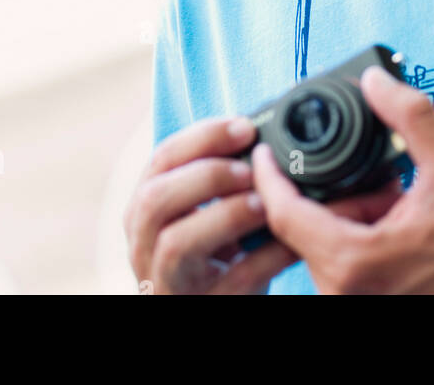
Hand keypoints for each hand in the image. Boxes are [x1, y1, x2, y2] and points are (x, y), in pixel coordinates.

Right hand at [123, 115, 298, 294]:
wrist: (220, 303)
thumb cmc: (217, 256)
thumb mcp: (206, 213)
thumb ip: (220, 179)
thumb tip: (263, 135)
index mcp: (146, 208)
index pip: (162, 159)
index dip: (203, 137)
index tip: (245, 126)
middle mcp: (143, 245)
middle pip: (155, 199)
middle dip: (207, 174)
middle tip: (251, 169)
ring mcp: (165, 282)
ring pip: (176, 243)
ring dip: (225, 214)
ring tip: (265, 205)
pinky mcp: (199, 307)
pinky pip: (229, 281)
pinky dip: (263, 259)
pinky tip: (291, 244)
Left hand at [250, 64, 433, 294]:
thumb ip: (411, 115)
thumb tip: (376, 79)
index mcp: (353, 263)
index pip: (284, 213)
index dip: (268, 175)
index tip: (263, 149)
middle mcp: (344, 295)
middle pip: (310, 227)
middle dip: (342, 195)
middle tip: (388, 187)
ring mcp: (354, 307)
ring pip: (329, 247)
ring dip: (356, 219)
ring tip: (403, 210)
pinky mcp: (366, 310)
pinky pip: (346, 269)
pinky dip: (365, 241)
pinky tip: (403, 233)